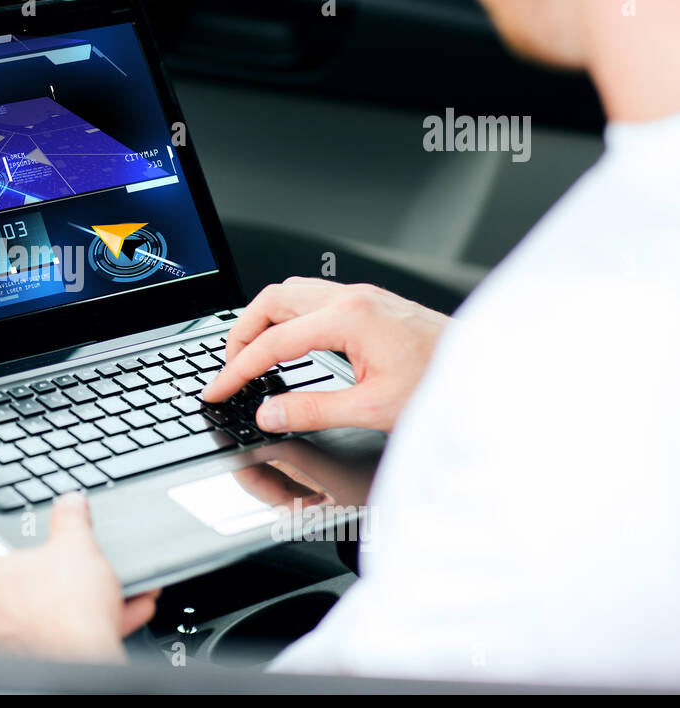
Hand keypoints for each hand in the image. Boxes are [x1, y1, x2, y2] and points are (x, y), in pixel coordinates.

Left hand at [0, 492, 159, 662]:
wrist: (86, 661)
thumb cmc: (67, 611)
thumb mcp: (77, 545)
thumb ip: (71, 518)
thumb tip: (72, 503)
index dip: (5, 546)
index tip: (28, 547)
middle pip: (8, 584)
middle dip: (46, 577)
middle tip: (73, 569)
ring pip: (36, 614)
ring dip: (71, 603)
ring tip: (106, 591)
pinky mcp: (19, 664)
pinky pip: (52, 638)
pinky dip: (79, 627)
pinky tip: (116, 614)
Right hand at [201, 278, 449, 432]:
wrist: (489, 369)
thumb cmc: (444, 384)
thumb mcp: (373, 408)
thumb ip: (313, 410)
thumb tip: (269, 415)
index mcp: (348, 319)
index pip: (272, 342)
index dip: (236, 369)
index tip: (218, 389)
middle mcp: (352, 298)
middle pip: (270, 301)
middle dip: (240, 334)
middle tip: (228, 369)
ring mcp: (361, 295)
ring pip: (289, 293)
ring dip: (262, 320)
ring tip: (250, 354)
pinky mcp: (369, 302)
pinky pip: (311, 297)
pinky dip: (286, 316)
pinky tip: (287, 341)